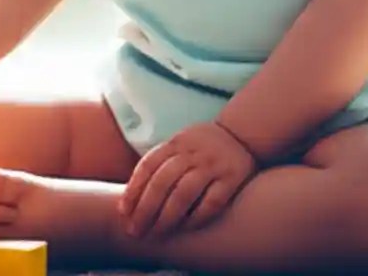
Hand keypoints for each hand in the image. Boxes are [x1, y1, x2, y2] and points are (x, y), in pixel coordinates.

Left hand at [118, 120, 257, 238]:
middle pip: (162, 183)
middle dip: (145, 209)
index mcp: (175, 143)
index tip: (123, 212)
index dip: (133, 190)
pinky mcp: (232, 178)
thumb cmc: (202, 147)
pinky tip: (185, 228)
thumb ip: (161, 163)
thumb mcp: (180, 144)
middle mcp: (192, 153)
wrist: (244, 134)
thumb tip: (132, 197)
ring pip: (183, 194)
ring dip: (167, 217)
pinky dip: (196, 217)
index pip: (147, 166)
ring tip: (156, 233)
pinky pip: (211, 202)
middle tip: (136, 230)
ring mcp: (213, 165)